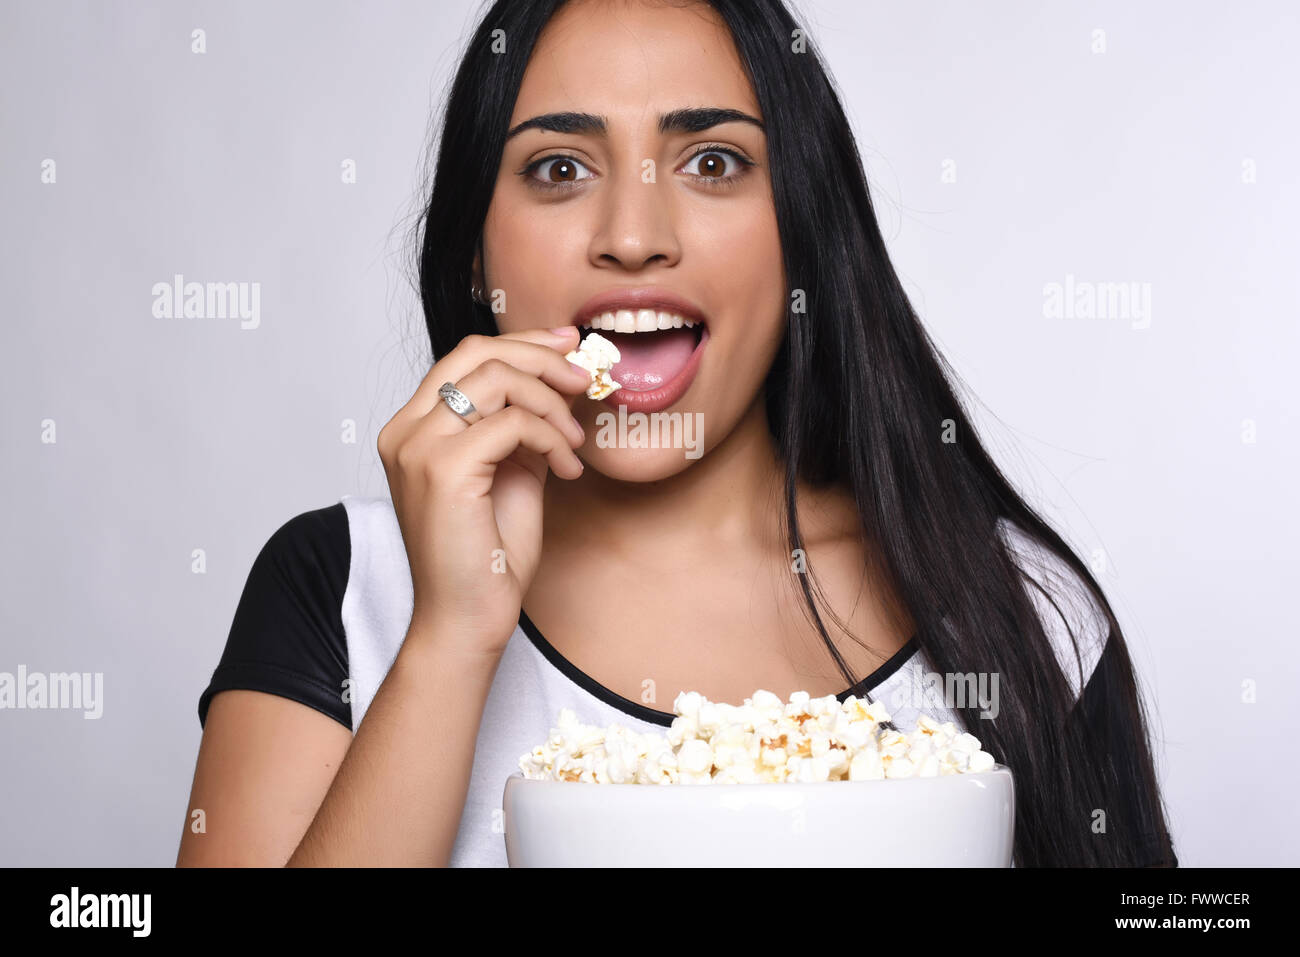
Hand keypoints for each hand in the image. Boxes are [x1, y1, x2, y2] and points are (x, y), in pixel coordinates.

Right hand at [377, 327, 590, 656]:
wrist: (467, 620)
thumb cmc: (487, 557)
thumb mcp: (513, 472)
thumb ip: (525, 424)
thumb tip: (561, 379)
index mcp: (413, 428)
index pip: (466, 356)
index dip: (523, 344)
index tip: (570, 347)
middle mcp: (405, 431)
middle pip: (478, 353)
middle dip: (542, 358)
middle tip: (584, 381)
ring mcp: (418, 447)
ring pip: (497, 378)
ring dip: (552, 403)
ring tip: (575, 443)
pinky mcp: (443, 469)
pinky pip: (513, 422)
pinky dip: (552, 438)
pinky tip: (567, 469)